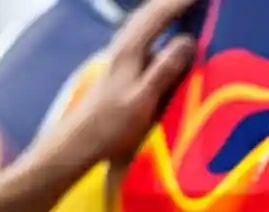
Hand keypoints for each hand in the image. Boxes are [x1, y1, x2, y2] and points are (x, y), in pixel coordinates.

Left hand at [35, 0, 197, 170]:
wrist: (81, 141)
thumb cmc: (112, 125)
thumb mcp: (143, 99)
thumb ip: (164, 69)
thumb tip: (188, 40)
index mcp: (129, 50)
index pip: (158, 16)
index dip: (180, 3)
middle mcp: (123, 46)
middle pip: (148, 12)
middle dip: (171, 2)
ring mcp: (121, 55)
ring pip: (143, 22)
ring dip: (162, 10)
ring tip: (182, 7)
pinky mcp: (122, 66)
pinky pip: (143, 35)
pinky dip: (156, 25)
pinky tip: (163, 31)